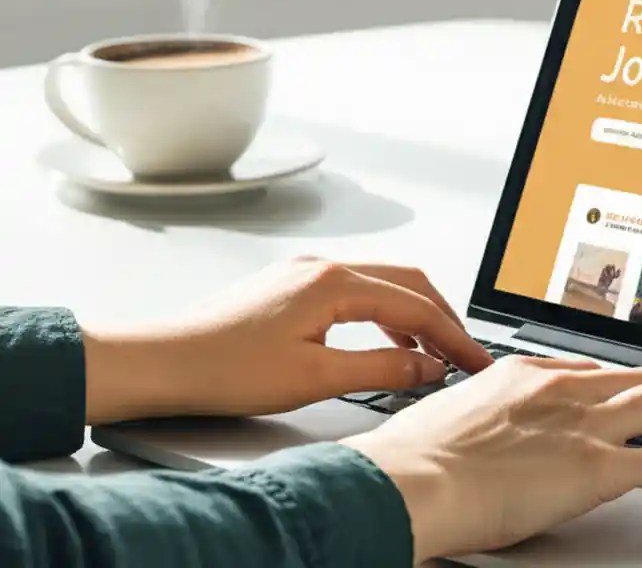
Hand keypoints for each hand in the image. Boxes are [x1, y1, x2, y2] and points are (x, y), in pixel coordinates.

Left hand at [82, 257, 492, 423]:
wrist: (162, 361)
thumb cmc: (224, 369)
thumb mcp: (314, 377)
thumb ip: (381, 368)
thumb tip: (427, 367)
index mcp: (334, 283)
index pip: (417, 306)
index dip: (453, 338)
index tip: (476, 363)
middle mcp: (324, 267)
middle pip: (408, 282)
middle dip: (444, 318)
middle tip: (466, 354)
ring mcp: (306, 273)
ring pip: (384, 283)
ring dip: (416, 315)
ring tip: (434, 352)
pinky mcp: (293, 286)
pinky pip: (358, 289)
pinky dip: (386, 313)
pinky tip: (389, 340)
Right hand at [341, 357, 641, 561]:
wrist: (412, 481)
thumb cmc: (415, 457)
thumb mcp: (451, 416)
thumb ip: (482, 417)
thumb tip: (481, 436)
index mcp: (525, 373)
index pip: (592, 371)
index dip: (619, 389)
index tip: (628, 403)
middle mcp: (563, 388)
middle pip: (639, 377)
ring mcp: (585, 424)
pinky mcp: (599, 467)